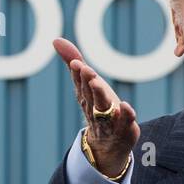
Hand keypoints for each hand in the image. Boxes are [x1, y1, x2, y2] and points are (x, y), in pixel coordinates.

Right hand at [54, 38, 138, 178]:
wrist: (109, 143)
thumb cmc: (99, 107)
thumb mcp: (88, 85)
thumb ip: (74, 62)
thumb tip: (56, 40)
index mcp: (86, 97)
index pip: (80, 84)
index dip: (78, 74)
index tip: (77, 63)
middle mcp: (95, 108)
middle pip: (90, 95)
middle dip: (87, 82)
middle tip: (86, 69)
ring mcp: (110, 119)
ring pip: (103, 108)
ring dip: (101, 96)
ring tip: (99, 84)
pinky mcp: (125, 128)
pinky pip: (125, 121)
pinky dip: (125, 114)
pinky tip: (126, 106)